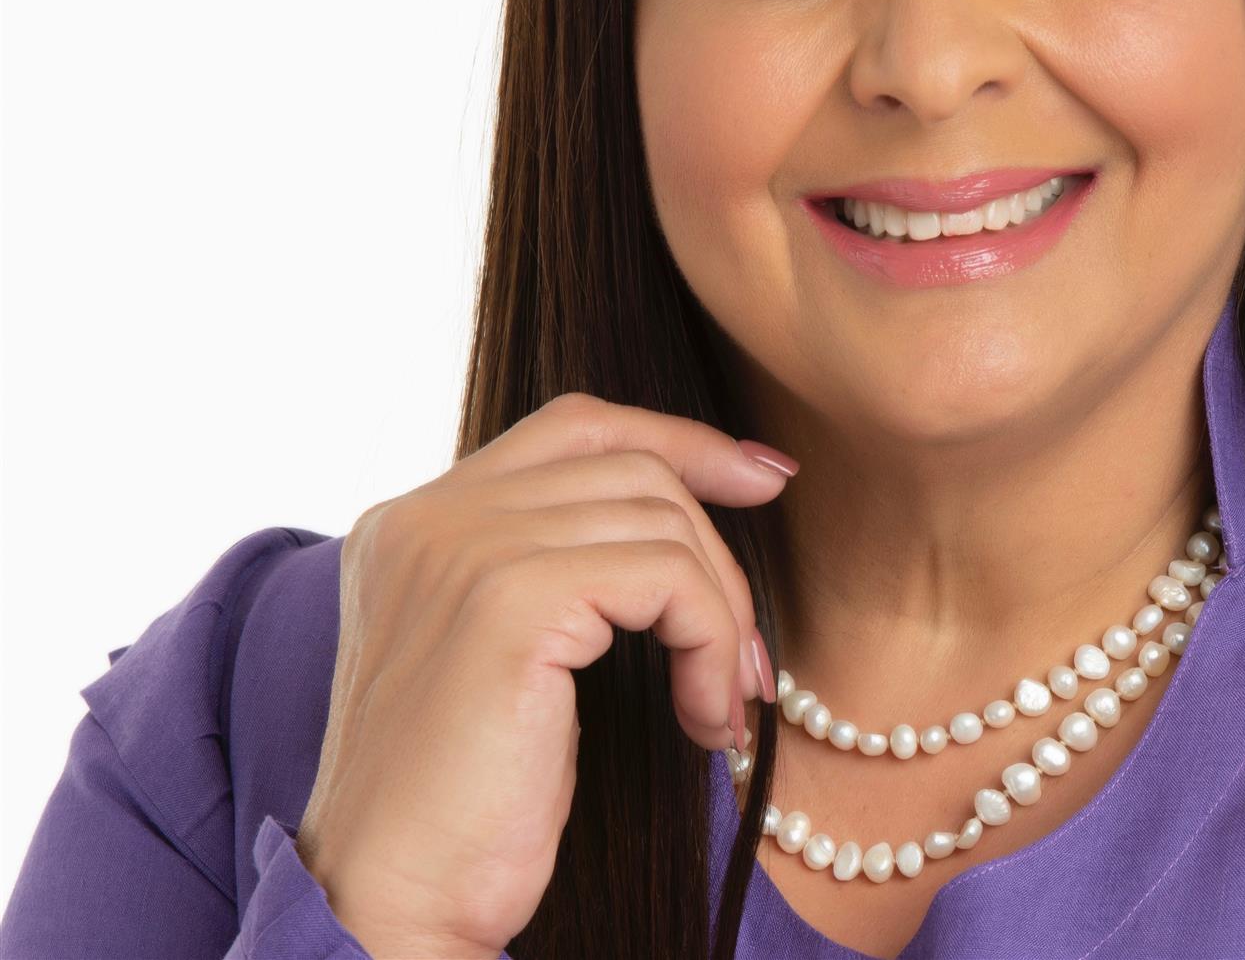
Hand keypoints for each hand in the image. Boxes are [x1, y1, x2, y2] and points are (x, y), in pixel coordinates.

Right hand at [292, 391, 795, 959]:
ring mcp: (460, 549)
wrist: (387, 912)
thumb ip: (561, 566)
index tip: (764, 477)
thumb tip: (707, 496)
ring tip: (725, 704)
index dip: (679, 439)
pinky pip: (666, 577)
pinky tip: (706, 720)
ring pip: (660, 518)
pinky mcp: (508, 601)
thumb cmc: (465, 806)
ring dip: (721, 615)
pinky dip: (712, 642)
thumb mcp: (508, 656)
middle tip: (752, 658)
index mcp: (412, 523)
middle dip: (717, 550)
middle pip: (630, 466)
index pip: (573, 425)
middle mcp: (424, 518)